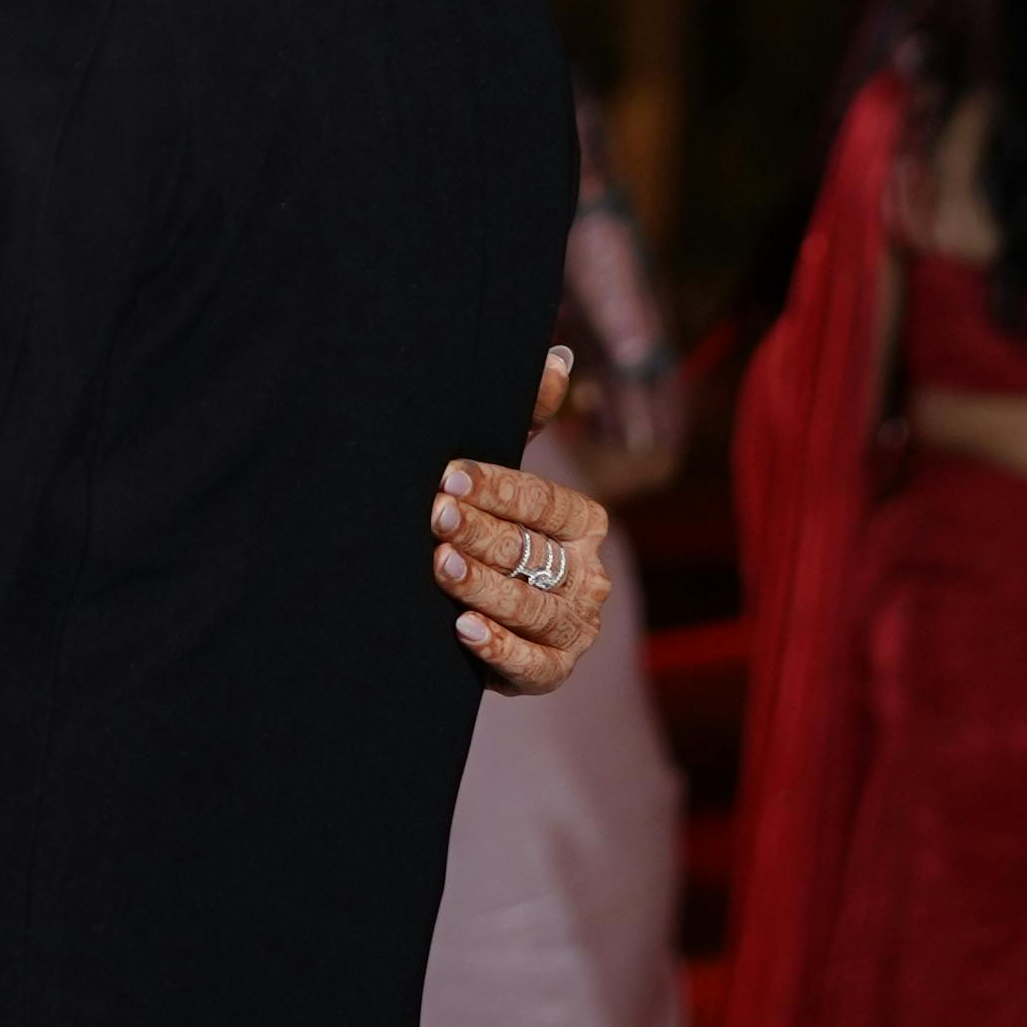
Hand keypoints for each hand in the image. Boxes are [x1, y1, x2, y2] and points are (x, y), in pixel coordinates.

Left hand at [432, 390, 621, 696]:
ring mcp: (574, 628)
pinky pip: (532, 665)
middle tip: (437, 517)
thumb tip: (556, 354)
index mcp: (585, 523)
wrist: (473, 608)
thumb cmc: (491, 526)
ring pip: (534, 607)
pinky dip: (499, 648)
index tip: (450, 477)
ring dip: (487, 587)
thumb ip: (529, 418)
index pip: (546, 503)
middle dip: (483, 533)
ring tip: (442, 567)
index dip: (500, 489)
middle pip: (535, 552)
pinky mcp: (551, 672)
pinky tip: (463, 629)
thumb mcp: (505, 476)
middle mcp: (590, 576)